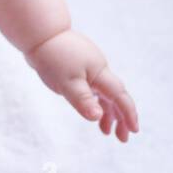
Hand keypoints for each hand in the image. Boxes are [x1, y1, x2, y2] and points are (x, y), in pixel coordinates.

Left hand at [24, 29, 139, 141]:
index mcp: (100, 73)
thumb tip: (97, 117)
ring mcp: (90, 67)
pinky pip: (94, 87)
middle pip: (116, 97)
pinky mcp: (80, 66)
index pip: (120, 97)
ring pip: (104, 93)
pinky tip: (93, 109)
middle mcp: (99, 70)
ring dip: (108, 111)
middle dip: (121, 118)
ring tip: (105, 131)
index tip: (134, 131)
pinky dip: (96, 100)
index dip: (128, 114)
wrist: (38, 34)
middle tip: (122, 138)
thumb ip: (83, 100)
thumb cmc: (52, 57)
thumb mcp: (67, 82)